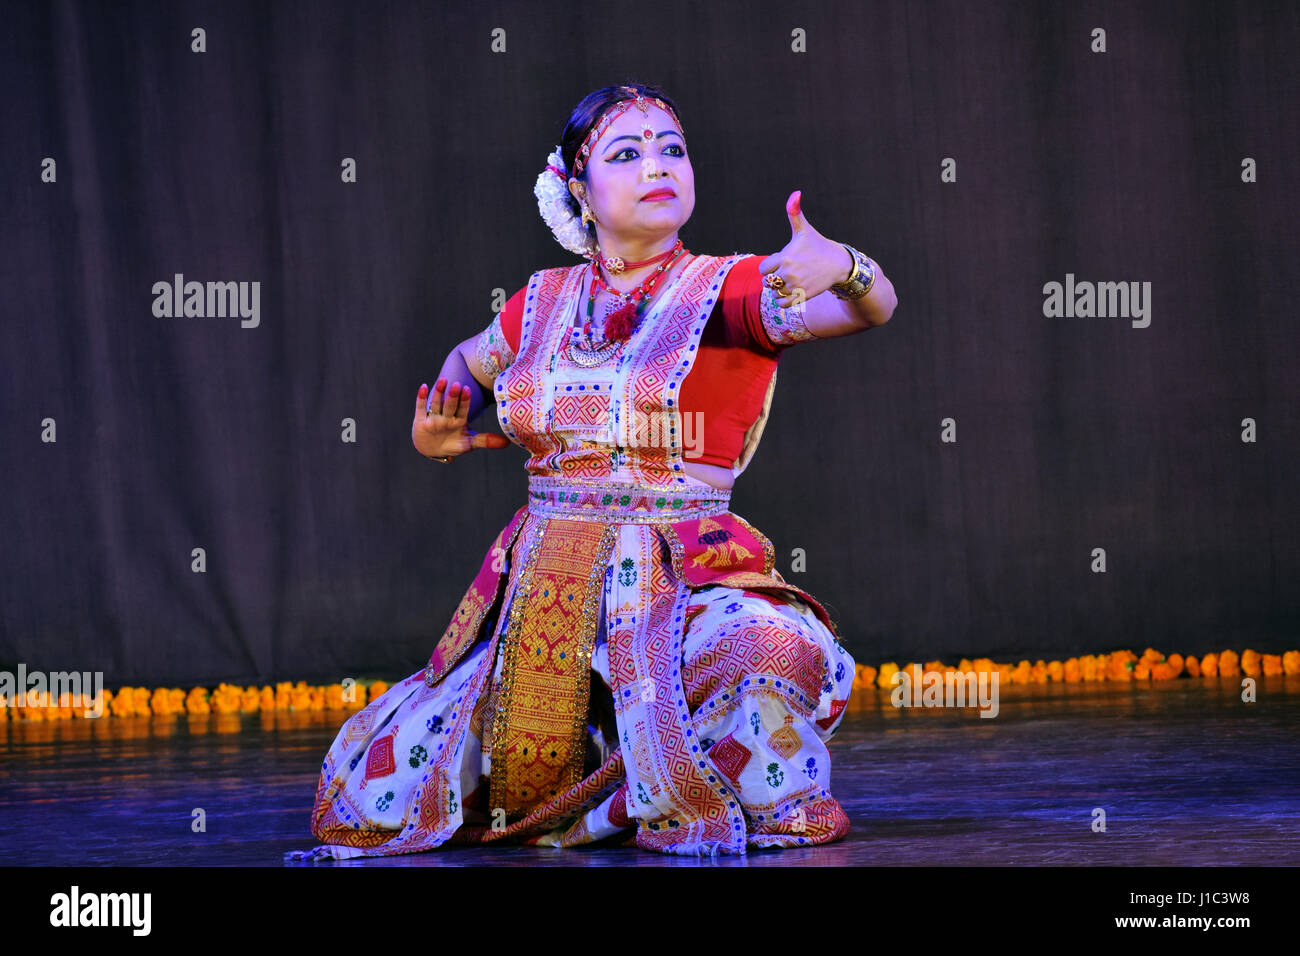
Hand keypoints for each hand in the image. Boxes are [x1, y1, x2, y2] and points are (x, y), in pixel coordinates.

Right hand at [412, 378, 510, 459]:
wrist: (432, 449)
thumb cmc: (453, 443)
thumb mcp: (469, 443)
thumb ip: (486, 441)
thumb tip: (508, 442)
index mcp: (459, 420)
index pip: (462, 410)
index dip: (465, 401)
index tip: (468, 390)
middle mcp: (446, 417)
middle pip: (450, 405)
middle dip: (453, 396)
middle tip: (457, 384)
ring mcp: (434, 419)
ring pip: (437, 404)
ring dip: (439, 392)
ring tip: (443, 380)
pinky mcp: (421, 422)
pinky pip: (421, 408)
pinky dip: (422, 398)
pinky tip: (424, 387)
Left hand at [757, 190, 854, 308]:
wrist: (838, 263)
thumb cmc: (817, 245)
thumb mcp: (803, 229)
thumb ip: (794, 213)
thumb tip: (796, 193)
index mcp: (785, 257)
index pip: (763, 269)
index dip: (770, 267)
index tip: (782, 263)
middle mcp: (789, 273)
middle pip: (767, 282)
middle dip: (774, 278)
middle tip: (788, 273)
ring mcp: (796, 286)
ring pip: (775, 294)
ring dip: (779, 290)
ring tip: (792, 282)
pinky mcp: (802, 296)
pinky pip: (782, 305)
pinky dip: (784, 301)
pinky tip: (792, 292)